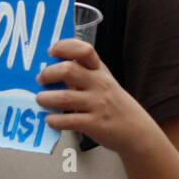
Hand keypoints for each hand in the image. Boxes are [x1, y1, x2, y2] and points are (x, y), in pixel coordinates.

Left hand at [36, 39, 152, 154]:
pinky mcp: (95, 124)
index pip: (84, 50)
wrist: (137, 130)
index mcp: (100, 71)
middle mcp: (100, 84)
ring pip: (64, 97)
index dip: (64, 47)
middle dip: (48, 74)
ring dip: (46, 98)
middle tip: (41, 80)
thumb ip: (82, 76)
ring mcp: (98, 104)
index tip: (51, 52)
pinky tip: (50, 120)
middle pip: (68, 70)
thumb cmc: (114, 106)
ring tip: (41, 100)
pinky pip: (68, 120)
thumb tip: (50, 74)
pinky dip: (54, 120)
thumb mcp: (104, 84)